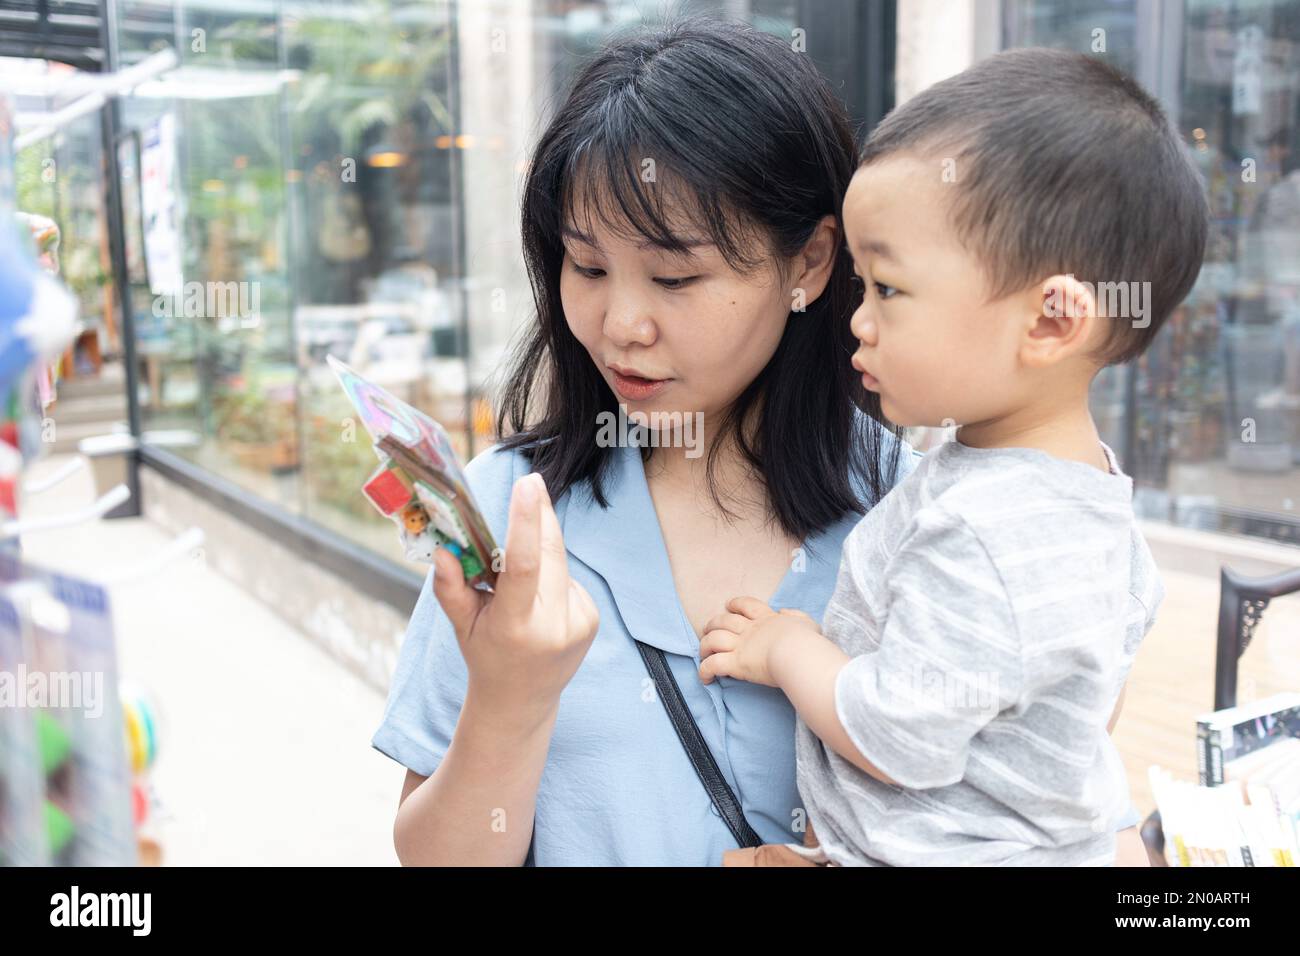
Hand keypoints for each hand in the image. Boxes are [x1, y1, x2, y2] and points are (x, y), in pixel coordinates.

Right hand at [433, 472, 599, 725]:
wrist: (522, 701)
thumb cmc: (485, 656)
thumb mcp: (461, 625)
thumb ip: (450, 587)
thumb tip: (443, 548)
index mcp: (515, 626)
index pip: (524, 565)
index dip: (526, 521)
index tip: (528, 485)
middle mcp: (553, 625)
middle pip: (547, 552)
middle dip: (537, 516)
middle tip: (529, 485)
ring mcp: (578, 623)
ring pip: (558, 561)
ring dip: (539, 552)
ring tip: (520, 580)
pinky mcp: (591, 618)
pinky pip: (568, 577)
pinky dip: (551, 574)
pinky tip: (539, 599)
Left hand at [699, 596, 820, 687]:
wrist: (799, 654)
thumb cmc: (808, 642)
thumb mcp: (808, 623)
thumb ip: (796, 617)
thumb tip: (784, 613)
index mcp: (767, 619)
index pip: (746, 605)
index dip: (735, 604)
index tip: (728, 606)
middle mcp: (750, 630)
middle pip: (723, 621)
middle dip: (712, 624)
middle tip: (708, 630)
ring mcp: (741, 646)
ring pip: (712, 640)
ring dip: (704, 646)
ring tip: (703, 654)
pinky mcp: (736, 663)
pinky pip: (712, 665)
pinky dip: (704, 671)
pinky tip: (705, 679)